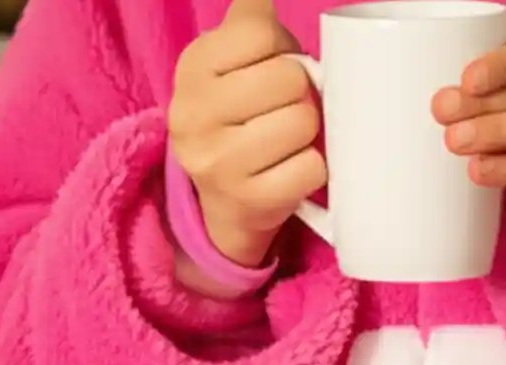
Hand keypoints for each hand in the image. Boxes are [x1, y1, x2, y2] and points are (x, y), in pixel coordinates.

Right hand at [168, 0, 324, 266]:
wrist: (224, 199)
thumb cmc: (242, 116)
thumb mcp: (231, 63)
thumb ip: (249, 22)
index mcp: (193, 67)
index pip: (259, 33)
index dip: (282, 49)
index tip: (269, 69)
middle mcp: (192, 114)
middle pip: (288, 79)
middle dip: (300, 93)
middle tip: (283, 110)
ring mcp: (217, 162)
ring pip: (302, 122)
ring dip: (308, 132)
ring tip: (288, 140)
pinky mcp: (248, 200)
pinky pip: (311, 168)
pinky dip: (312, 169)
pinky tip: (290, 169)